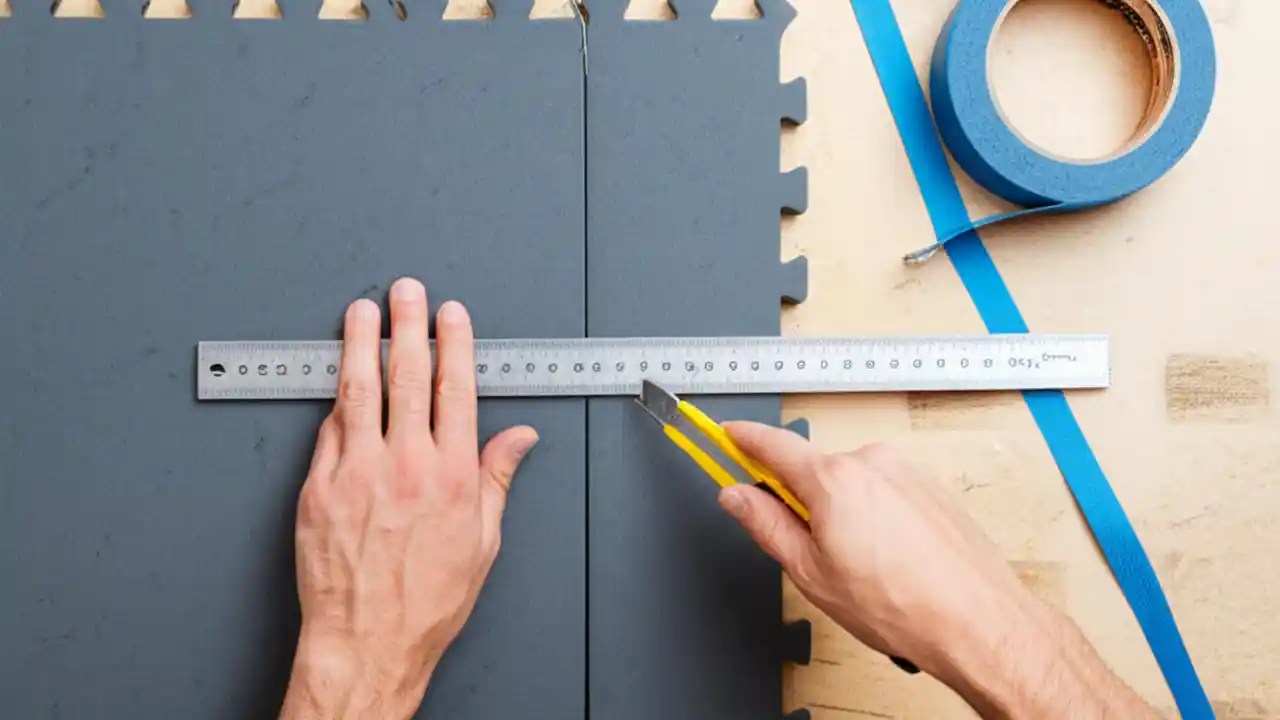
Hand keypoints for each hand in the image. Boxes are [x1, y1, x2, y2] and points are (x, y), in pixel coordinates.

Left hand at [280, 278, 538, 719]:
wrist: (368, 641)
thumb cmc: (426, 602)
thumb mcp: (483, 542)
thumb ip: (497, 480)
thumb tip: (520, 441)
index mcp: (453, 476)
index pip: (454, 388)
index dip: (453, 342)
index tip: (451, 314)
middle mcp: (406, 466)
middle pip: (407, 375)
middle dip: (408, 324)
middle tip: (407, 291)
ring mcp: (357, 473)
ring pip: (360, 390)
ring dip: (362, 342)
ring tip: (362, 311)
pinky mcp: (317, 488)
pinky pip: (328, 430)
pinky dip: (337, 400)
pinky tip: (341, 379)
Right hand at [717, 423, 1154, 718]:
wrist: (977, 619)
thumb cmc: (902, 605)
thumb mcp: (811, 572)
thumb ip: (766, 524)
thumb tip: (737, 496)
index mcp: (834, 479)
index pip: (772, 444)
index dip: (742, 438)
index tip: (725, 434)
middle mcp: (871, 462)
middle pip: (813, 469)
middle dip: (802, 503)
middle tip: (812, 553)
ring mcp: (905, 471)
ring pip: (850, 484)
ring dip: (843, 515)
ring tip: (864, 568)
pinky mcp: (929, 486)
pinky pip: (883, 493)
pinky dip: (875, 519)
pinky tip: (890, 561)